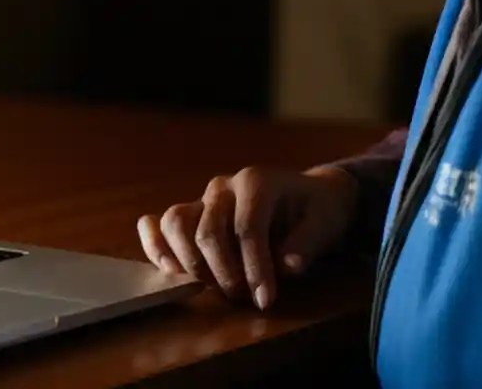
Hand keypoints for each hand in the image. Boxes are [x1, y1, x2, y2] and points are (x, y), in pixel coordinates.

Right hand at [136, 166, 358, 309]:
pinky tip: (169, 270)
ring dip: (190, 262)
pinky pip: (158, 223)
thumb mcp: (326, 223)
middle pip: (207, 230)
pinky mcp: (189, 213)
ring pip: (175, 223)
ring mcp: (201, 199)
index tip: (265, 299)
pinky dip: (156, 245)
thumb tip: (286, 265)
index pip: (247, 228)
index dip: (255, 267)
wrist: (305, 196)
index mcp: (256, 182)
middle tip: (242, 297)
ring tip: (211, 287)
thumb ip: (308, 242)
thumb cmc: (316, 210)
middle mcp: (222, 187)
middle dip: (223, 272)